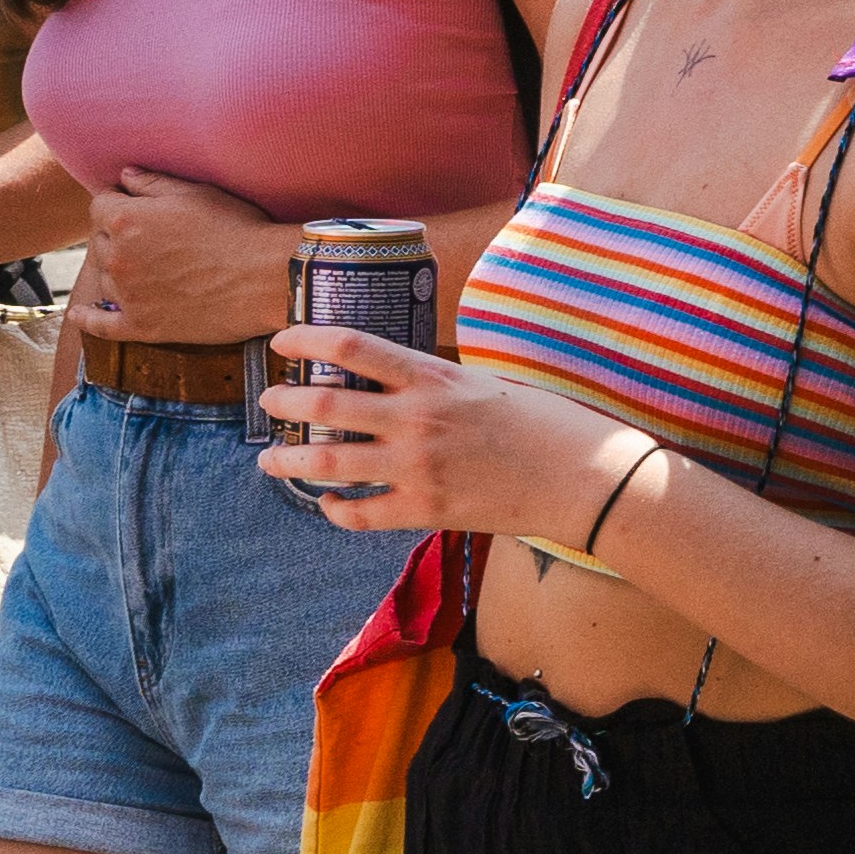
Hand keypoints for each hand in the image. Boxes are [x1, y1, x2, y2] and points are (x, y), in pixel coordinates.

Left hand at [68, 169, 290, 353]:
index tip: (139, 205)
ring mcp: (126, 295)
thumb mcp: (197, 193)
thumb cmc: (237, 229)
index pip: (100, 204)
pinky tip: (79, 315)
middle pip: (100, 241)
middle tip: (153, 237)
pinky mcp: (141, 326)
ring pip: (105, 277)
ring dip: (119, 270)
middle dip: (118, 235)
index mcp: (125, 219)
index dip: (120, 201)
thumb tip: (123, 175)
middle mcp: (117, 257)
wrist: (267, 278)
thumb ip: (152, 182)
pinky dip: (87, 319)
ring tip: (151, 268)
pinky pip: (101, 325)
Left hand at [249, 326, 623, 540]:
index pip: (352, 347)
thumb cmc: (546, 423)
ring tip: (271, 459)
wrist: (583, 477)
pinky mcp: (425, 509)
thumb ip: (434, 384)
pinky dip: (334, 510)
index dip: (306, 340)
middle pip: (323, 405)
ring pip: (326, 463)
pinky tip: (329, 503)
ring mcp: (417, 467)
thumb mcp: (486, 384)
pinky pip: (359, 513)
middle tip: (271, 403)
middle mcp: (417, 419)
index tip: (283, 341)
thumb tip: (392, 385)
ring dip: (288, 461)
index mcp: (435, 378)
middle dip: (284, 403)